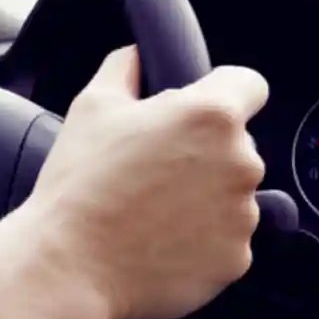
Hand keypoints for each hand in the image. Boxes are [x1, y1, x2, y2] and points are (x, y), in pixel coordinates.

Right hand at [11, 46, 267, 318]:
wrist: (69, 264)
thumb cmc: (80, 183)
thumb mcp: (92, 105)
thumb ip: (125, 67)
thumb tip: (136, 54)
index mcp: (211, 115)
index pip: (249, 84)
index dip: (222, 91)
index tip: (197, 110)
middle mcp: (240, 162)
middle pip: (238, 143)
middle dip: (205, 150)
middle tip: (154, 167)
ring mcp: (243, 215)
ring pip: (232, 192)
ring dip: (204, 196)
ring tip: (152, 208)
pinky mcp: (237, 259)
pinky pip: (227, 238)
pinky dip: (201, 239)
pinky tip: (159, 239)